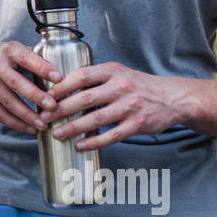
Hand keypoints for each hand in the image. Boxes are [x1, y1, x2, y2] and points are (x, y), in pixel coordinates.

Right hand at [0, 36, 63, 132]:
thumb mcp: (20, 50)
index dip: (43, 68)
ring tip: (43, 124)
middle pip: (16, 83)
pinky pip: (0, 113)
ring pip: (8, 102)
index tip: (59, 78)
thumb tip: (61, 80)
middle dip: (36, 96)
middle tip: (53, 107)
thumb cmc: (6, 55)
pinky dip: (16, 123)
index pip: (27, 58)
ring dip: (27, 116)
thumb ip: (37, 61)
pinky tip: (29, 129)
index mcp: (10, 50)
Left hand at [41, 61, 179, 150]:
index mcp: (113, 71)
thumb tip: (62, 87)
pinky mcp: (137, 125)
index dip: (61, 86)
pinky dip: (93, 142)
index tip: (46, 95)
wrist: (172, 98)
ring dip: (72, 128)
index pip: (82, 76)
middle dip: (61, 109)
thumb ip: (96, 78)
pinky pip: (111, 136)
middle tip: (44, 116)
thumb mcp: (119, 73)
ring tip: (57, 133)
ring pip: (95, 119)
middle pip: (85, 98)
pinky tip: (80, 146)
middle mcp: (121, 87)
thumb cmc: (139, 86)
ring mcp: (129, 107)